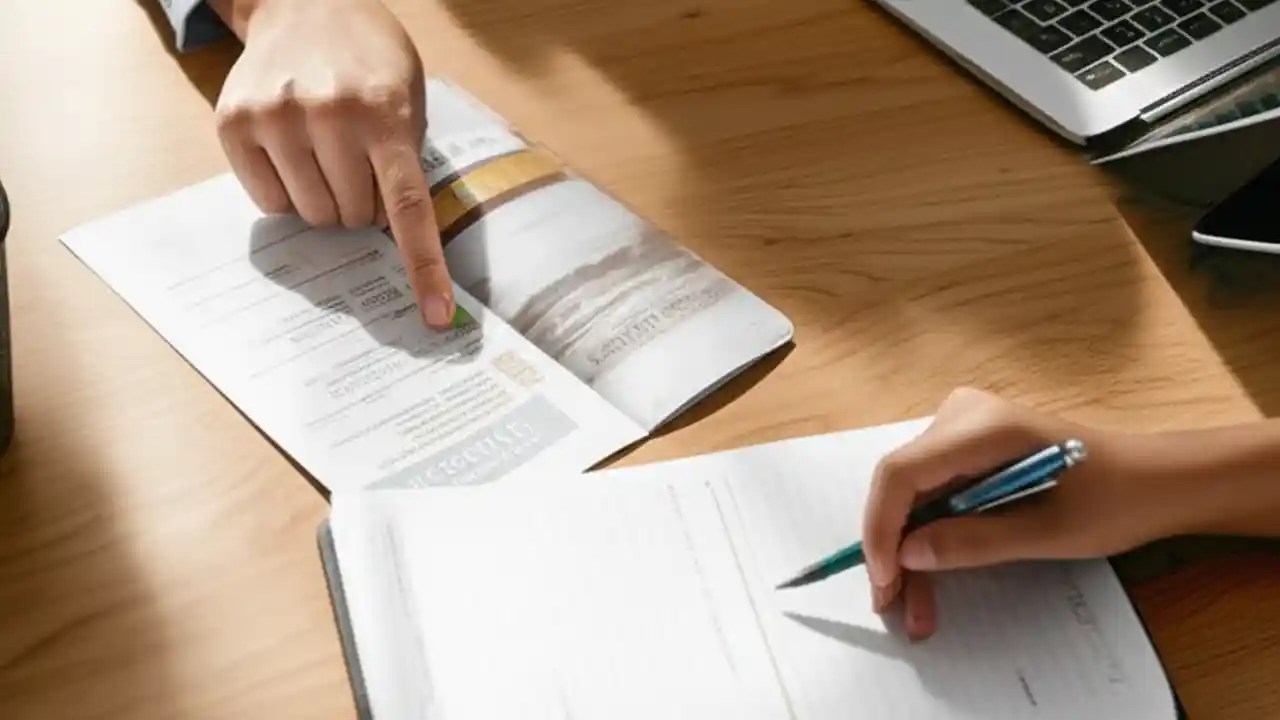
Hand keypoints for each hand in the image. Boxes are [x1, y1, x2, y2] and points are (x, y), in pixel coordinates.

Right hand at [211, 0, 455, 327]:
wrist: (306, 3)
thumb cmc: (369, 63)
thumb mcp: (410, 102)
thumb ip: (405, 167)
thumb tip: (395, 246)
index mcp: (385, 113)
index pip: (408, 207)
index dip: (424, 267)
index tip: (437, 315)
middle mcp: (329, 114)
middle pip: (353, 218)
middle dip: (362, 206)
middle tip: (358, 165)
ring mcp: (277, 117)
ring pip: (310, 216)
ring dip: (324, 201)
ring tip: (326, 155)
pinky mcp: (235, 122)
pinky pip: (268, 203)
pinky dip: (286, 192)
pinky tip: (291, 152)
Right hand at [861, 389, 1170, 640]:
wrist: (1155, 479)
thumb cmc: (1116, 500)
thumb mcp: (1049, 533)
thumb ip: (974, 541)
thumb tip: (909, 554)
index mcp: (984, 427)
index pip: (902, 472)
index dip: (882, 527)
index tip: (886, 580)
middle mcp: (962, 417)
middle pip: (902, 486)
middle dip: (895, 549)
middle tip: (894, 606)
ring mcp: (963, 429)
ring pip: (913, 496)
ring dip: (911, 551)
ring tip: (918, 608)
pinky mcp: (968, 449)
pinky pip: (933, 494)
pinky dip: (930, 535)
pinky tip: (931, 578)